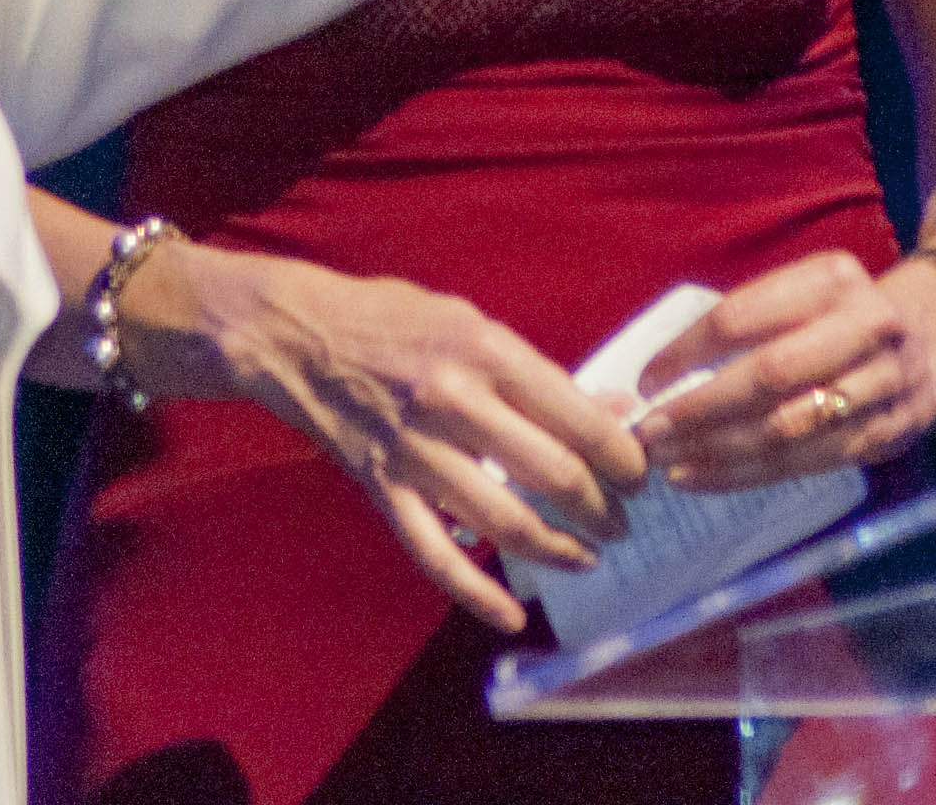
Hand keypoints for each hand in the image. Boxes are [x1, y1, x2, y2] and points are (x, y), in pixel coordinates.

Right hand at [131, 241, 647, 634]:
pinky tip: (513, 615)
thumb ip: (537, 371)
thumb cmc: (392, 319)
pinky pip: (435, 555)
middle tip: (623, 520)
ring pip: (503, 521)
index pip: (574, 416)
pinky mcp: (383, 488)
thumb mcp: (469, 321)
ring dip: (558, 549)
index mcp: (482, 351)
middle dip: (601, 508)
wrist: (294, 335)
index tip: (641, 473)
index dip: (620, 455)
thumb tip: (610, 409)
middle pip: (550, 475)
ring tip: (589, 556)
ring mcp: (414, 452)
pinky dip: (476, 593)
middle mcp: (452, 402)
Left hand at [627, 252, 935, 490]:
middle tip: (649, 433)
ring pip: (789, 429)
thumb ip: (753, 317)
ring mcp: (884, 385)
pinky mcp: (888, 435)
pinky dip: (749, 475)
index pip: (744, 315)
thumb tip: (666, 371)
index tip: (647, 379)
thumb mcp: (812, 287)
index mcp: (832, 279)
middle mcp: (866, 327)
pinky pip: (809, 463)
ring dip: (720, 452)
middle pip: (769, 374)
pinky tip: (705, 477)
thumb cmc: (849, 310)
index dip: (688, 349)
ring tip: (669, 464)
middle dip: (701, 409)